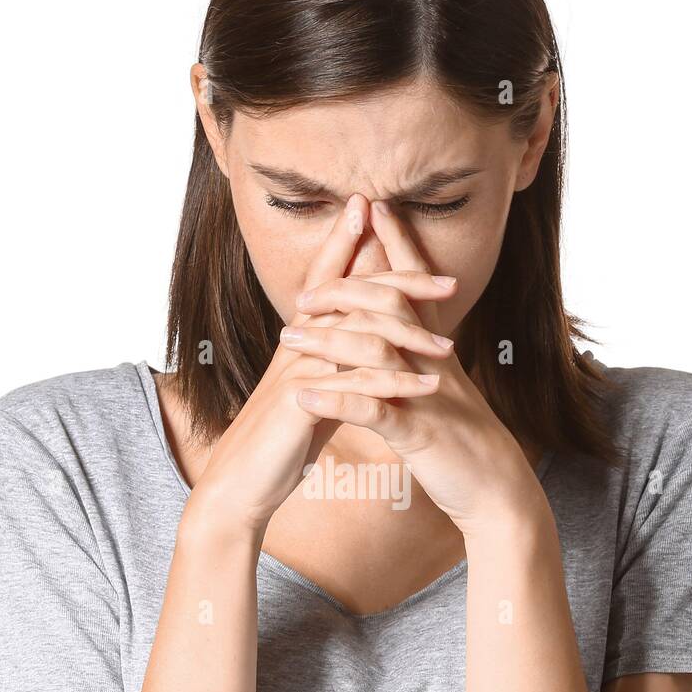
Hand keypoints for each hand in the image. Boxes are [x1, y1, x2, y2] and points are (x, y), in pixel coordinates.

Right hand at [186, 195, 454, 538]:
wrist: (241, 481)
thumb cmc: (280, 439)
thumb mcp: (313, 391)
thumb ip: (336, 364)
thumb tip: (363, 347)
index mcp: (302, 337)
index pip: (330, 279)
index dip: (351, 245)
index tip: (378, 210)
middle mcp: (297, 343)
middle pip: (351, 295)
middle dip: (400, 283)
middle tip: (449, 282)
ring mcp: (297, 368)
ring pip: (358, 336)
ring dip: (410, 339)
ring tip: (450, 348)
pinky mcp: (300, 402)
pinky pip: (355, 384)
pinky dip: (396, 384)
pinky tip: (429, 387)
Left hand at [290, 199, 546, 538]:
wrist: (496, 491)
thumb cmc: (462, 443)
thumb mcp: (439, 392)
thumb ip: (417, 358)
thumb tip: (396, 331)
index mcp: (435, 352)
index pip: (415, 287)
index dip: (398, 245)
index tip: (374, 208)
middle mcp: (432, 364)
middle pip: (390, 308)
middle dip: (347, 289)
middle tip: (305, 290)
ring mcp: (426, 396)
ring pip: (375, 352)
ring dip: (329, 339)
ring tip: (289, 336)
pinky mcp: (419, 434)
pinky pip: (374, 411)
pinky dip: (337, 399)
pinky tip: (303, 394)